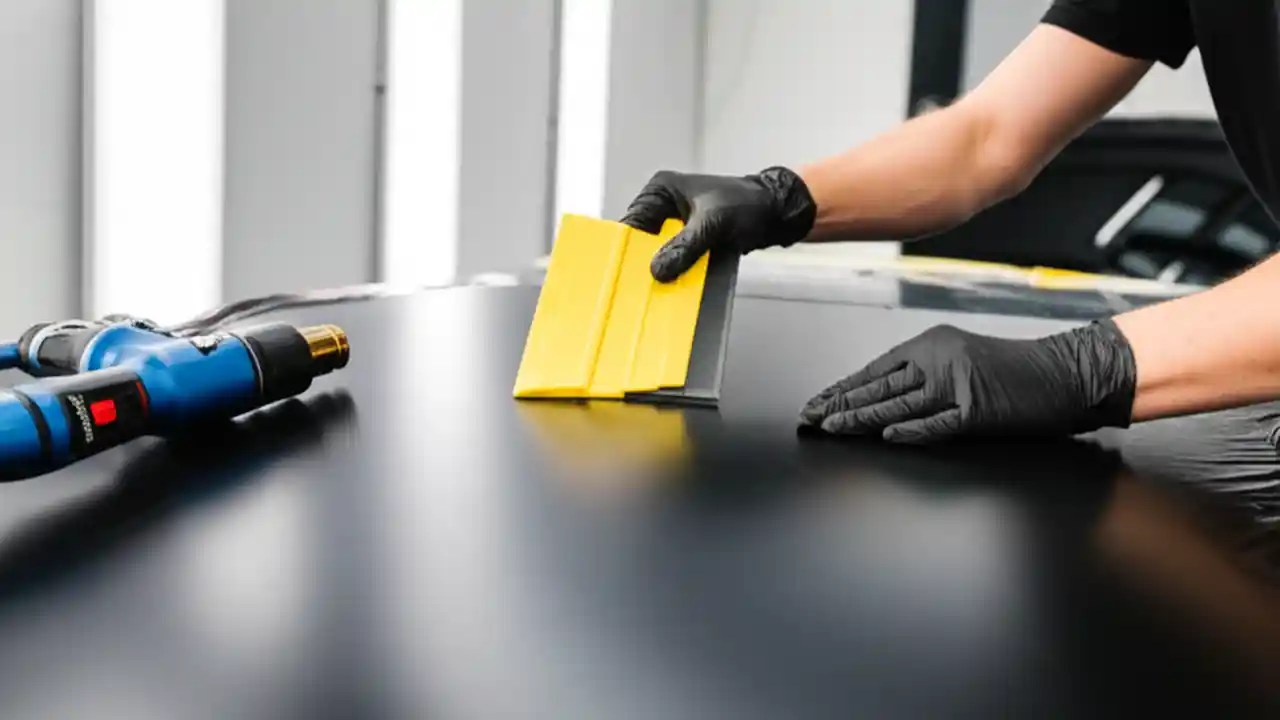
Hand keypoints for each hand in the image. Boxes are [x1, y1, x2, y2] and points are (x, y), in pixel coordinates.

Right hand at [621, 167, 816, 281]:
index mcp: (662, 190)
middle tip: (641, 286)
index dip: (629, 248)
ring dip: (660, 270)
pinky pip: (674, 260)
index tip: (627, 272)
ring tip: (656, 290)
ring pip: (657, 253)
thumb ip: (685, 246)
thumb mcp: (714, 224)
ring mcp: (676, 224)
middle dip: (644, 262)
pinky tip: (673, 287)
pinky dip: (675, 273)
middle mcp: (665, 206)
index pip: (633, 222)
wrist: (778, 213)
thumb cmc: (748, 205)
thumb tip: (658, 270)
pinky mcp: (688, 241)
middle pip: (642, 241)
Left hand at [800, 321, 1136, 442]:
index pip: (875, 370)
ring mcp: (959, 384)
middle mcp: (939, 359)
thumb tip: (880, 401)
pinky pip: (937, 423)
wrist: (1064, 374)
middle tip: (808, 417)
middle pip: (879, 385)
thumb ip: (923, 376)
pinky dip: (910, 429)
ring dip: (860, 417)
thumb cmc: (1013, 372)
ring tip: (830, 427)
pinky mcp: (978, 409)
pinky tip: (884, 434)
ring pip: (898, 403)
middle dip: (839, 404)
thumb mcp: (961, 360)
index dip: (842, 389)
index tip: (816, 403)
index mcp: (931, 345)